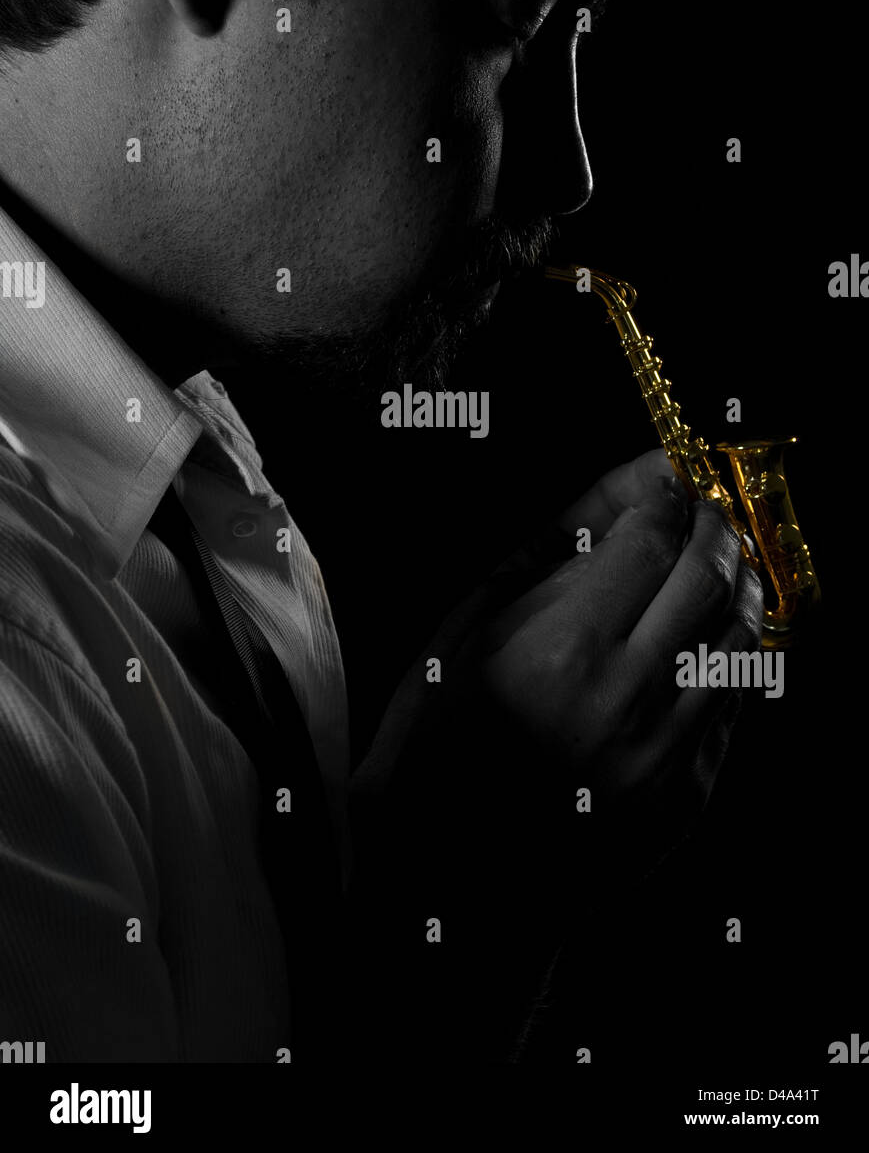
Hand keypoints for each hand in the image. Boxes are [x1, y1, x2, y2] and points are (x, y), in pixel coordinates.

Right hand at [353, 448, 761, 878]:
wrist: (442, 892)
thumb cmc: (431, 756)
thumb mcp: (460, 638)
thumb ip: (542, 559)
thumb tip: (614, 499)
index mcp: (561, 650)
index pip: (649, 535)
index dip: (664, 488)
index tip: (663, 472)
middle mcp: (628, 700)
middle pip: (709, 574)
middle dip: (711, 521)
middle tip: (698, 503)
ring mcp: (667, 755)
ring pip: (739, 636)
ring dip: (736, 580)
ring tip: (714, 559)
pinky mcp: (688, 797)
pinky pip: (734, 702)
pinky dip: (731, 651)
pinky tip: (705, 635)